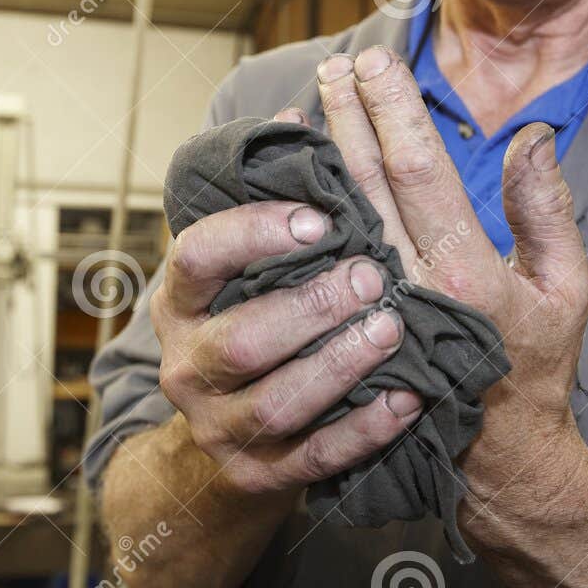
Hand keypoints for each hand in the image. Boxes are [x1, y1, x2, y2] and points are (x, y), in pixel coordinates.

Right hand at [152, 131, 423, 496]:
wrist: (229, 443)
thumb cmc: (253, 322)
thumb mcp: (242, 266)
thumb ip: (271, 197)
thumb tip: (299, 113)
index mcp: (180, 300)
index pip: (197, 257)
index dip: (253, 234)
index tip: (319, 216)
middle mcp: (188, 364)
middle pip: (242, 337)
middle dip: (309, 304)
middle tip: (370, 272)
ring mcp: (221, 426)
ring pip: (278, 401)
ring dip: (338, 364)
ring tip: (390, 329)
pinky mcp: (261, 475)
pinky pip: (316, 457)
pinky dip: (364, 429)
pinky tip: (407, 400)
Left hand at [314, 47, 587, 438]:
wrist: (497, 464)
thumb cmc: (538, 368)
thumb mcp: (567, 290)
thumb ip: (549, 212)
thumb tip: (532, 136)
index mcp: (467, 273)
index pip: (417, 170)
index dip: (391, 110)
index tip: (375, 62)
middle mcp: (410, 292)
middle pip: (363, 185)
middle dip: (346, 117)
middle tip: (334, 67)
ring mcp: (370, 318)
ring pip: (328, 223)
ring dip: (315, 161)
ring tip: (306, 107)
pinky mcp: (345, 338)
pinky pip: (309, 271)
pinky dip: (293, 221)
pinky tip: (286, 183)